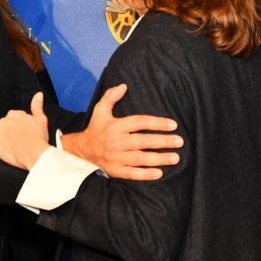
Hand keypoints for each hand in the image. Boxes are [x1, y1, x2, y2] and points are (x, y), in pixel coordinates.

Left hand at [0, 92, 49, 169]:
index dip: (22, 125)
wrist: (34, 154)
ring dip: (7, 139)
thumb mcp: (41, 118)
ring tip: (17, 145)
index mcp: (13, 114)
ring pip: (1, 135)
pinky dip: (1, 147)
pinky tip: (10, 150)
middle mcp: (3, 121)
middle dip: (13, 130)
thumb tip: (38, 94)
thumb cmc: (38, 136)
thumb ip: (37, 105)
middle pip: (7, 125)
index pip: (15, 118)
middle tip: (23, 138)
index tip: (27, 131)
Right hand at [62, 84, 181, 179]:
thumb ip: (110, 97)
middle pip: (142, 141)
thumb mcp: (100, 110)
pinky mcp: (114, 170)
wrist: (81, 150)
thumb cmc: (96, 128)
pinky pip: (131, 174)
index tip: (173, 125)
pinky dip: (145, 175)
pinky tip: (159, 173)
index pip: (139, 122)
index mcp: (115, 126)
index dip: (157, 123)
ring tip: (175, 158)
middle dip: (162, 141)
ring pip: (140, 159)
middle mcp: (115, 142)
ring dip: (159, 159)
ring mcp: (115, 158)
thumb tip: (123, 86)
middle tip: (179, 141)